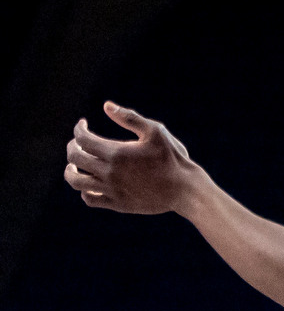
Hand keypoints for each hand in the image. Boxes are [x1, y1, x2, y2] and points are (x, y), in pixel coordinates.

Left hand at [63, 102, 203, 214]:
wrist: (186, 190)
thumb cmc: (173, 158)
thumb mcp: (156, 132)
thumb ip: (130, 117)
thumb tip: (106, 106)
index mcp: (116, 153)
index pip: (82, 138)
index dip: (79, 129)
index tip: (83, 124)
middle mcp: (110, 172)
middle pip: (75, 158)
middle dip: (72, 146)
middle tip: (78, 142)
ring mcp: (112, 190)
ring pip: (76, 181)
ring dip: (71, 170)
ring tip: (75, 165)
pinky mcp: (118, 204)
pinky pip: (90, 199)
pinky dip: (84, 191)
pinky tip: (90, 183)